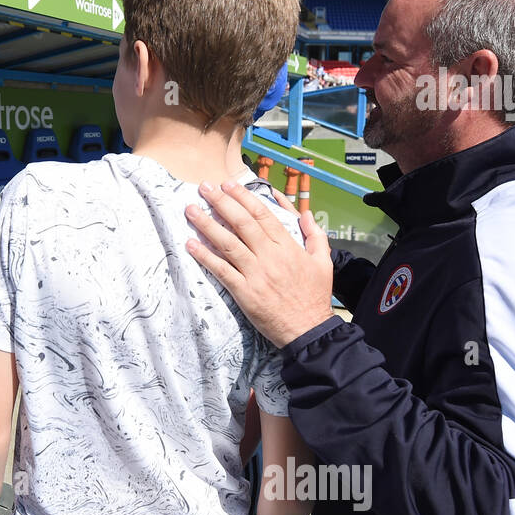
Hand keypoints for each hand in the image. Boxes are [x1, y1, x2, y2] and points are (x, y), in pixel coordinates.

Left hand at [185, 181, 334, 347]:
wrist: (308, 330)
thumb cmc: (315, 296)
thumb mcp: (324, 263)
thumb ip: (316, 236)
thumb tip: (307, 214)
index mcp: (288, 247)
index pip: (262, 215)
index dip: (243, 198)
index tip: (228, 185)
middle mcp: (270, 257)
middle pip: (242, 223)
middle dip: (221, 203)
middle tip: (204, 188)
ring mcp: (256, 274)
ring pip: (228, 244)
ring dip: (207, 225)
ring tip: (191, 211)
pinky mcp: (244, 292)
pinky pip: (221, 270)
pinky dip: (205, 256)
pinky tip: (191, 244)